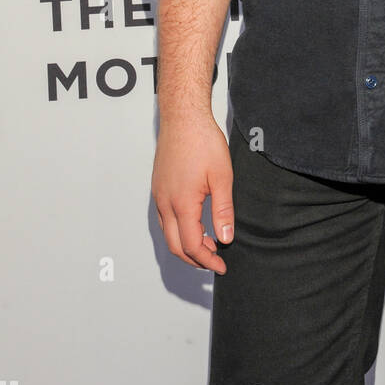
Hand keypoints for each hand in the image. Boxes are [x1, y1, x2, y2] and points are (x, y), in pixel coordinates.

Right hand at [152, 114, 234, 273]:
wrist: (183, 118)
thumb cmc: (203, 142)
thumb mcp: (222, 177)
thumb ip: (223, 211)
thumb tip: (226, 238)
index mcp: (181, 203)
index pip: (190, 246)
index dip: (207, 260)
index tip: (222, 266)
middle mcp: (165, 203)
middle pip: (175, 246)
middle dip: (195, 259)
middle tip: (215, 260)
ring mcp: (159, 196)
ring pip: (168, 234)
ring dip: (186, 245)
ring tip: (209, 243)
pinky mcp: (159, 188)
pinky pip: (165, 219)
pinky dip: (179, 230)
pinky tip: (196, 224)